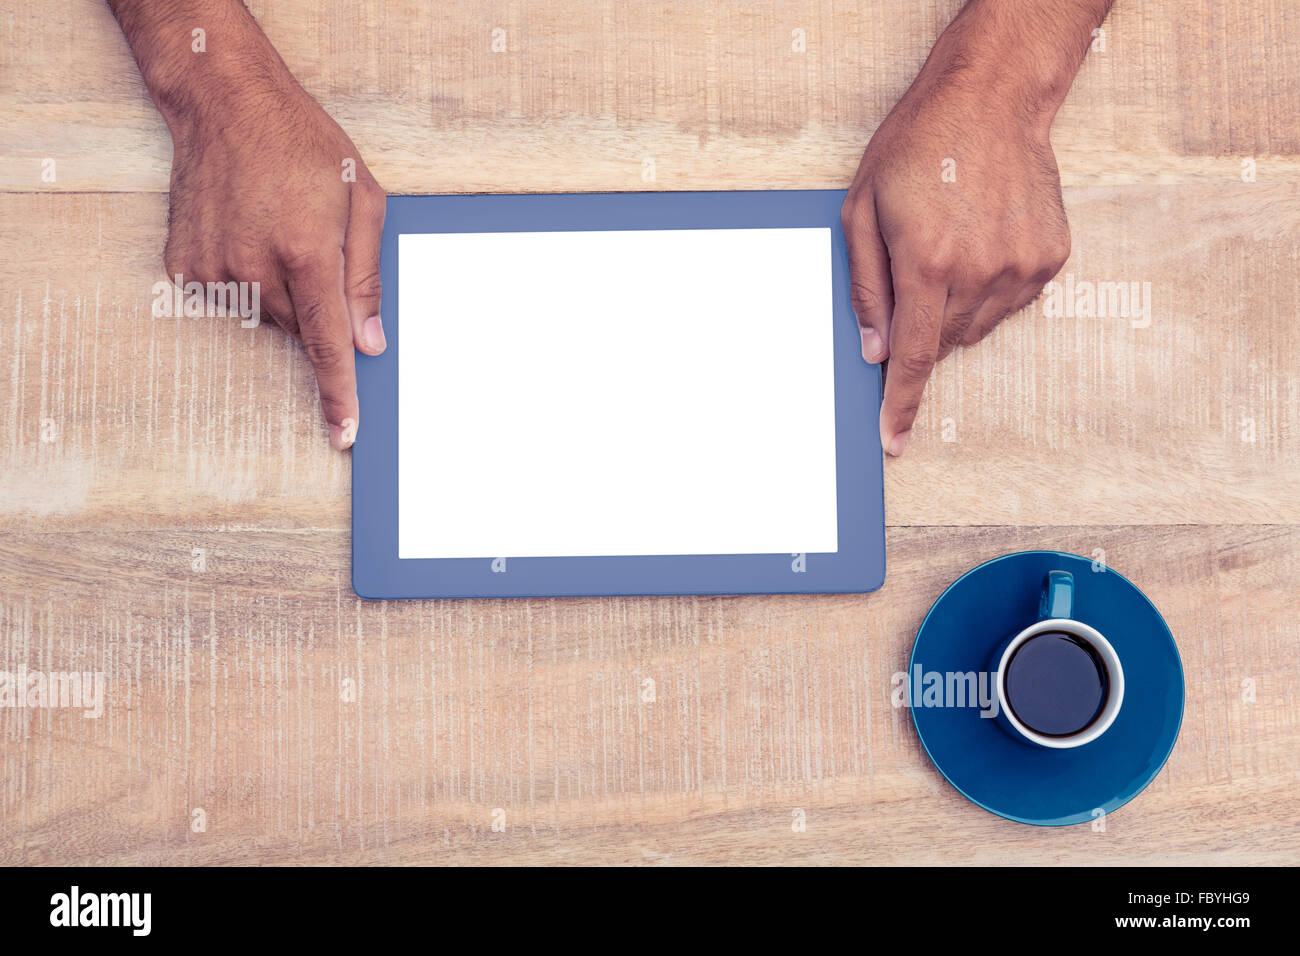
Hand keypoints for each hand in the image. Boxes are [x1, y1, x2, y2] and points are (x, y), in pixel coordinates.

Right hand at [153, 18, 385, 449]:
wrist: (226, 103)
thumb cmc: (304, 145)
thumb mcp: (363, 202)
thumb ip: (366, 280)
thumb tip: (370, 344)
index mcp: (306, 253)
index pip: (327, 346)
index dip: (339, 395)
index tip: (344, 435)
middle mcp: (255, 268)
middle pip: (300, 328)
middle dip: (316, 303)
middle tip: (311, 245)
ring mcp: (214, 269)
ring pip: (265, 315)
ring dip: (281, 288)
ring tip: (277, 228)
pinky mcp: (185, 267)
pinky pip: (230, 297)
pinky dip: (247, 276)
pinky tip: (247, 231)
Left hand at [842, 5, 1079, 456]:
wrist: (992, 100)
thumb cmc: (917, 148)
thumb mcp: (862, 211)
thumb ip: (867, 288)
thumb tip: (872, 350)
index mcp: (927, 262)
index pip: (911, 358)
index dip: (900, 404)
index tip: (893, 442)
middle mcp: (979, 271)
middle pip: (940, 344)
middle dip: (918, 328)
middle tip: (913, 273)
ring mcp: (1021, 266)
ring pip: (975, 328)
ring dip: (953, 307)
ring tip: (949, 244)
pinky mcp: (1049, 259)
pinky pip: (1008, 302)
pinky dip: (987, 287)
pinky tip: (981, 239)